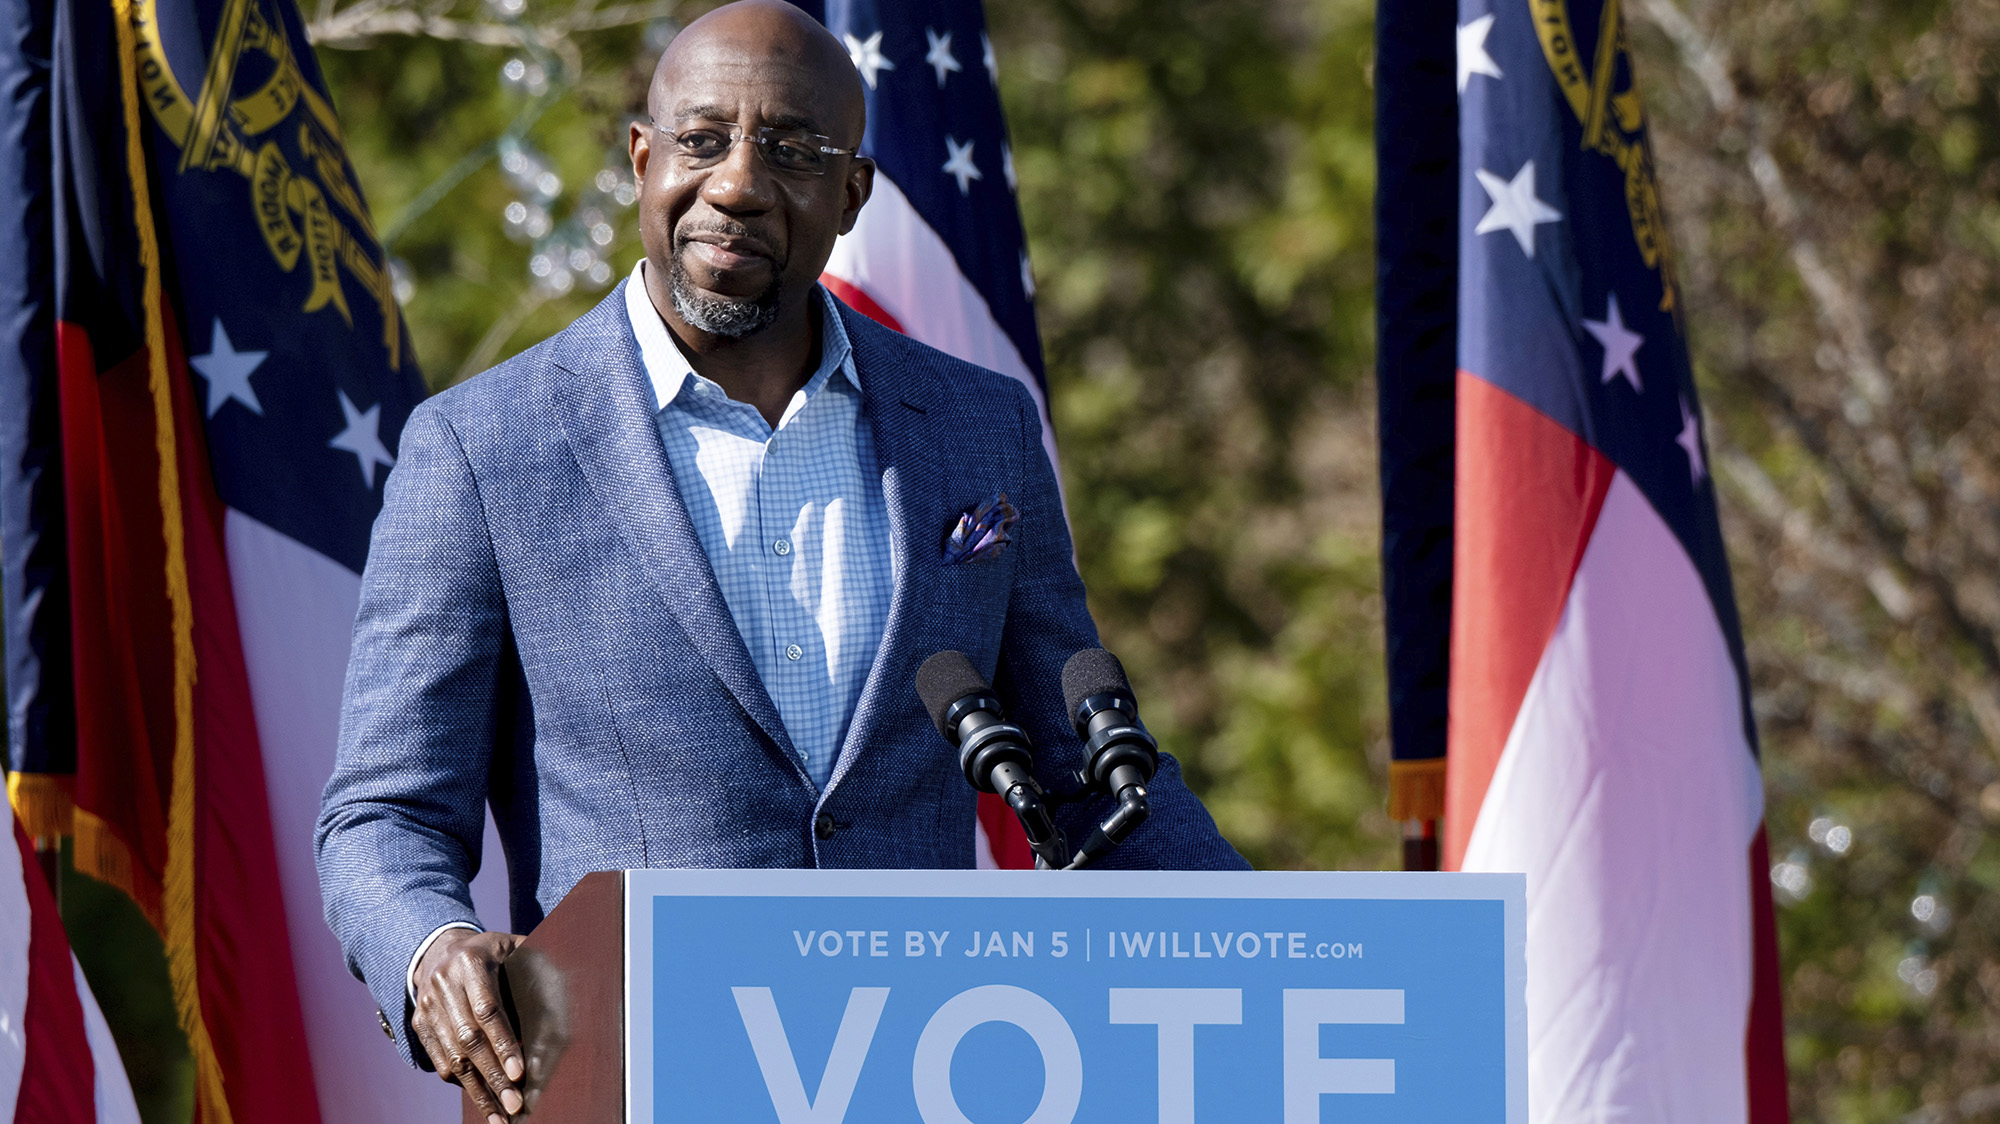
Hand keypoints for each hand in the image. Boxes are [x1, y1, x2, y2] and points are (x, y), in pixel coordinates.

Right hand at [412, 929, 525, 1122]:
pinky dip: (462, 1084)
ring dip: (477, 1091)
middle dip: (493, 1076)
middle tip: (514, 1105)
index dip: (504, 1043)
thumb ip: (537, 965)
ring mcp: (427, 1006)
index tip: (519, 1073)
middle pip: (468, 1040)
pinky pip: (440, 1062)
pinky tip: (482, 1100)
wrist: (440, 950)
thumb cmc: (493, 953)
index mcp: (471, 962)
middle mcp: (444, 984)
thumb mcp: (514, 948)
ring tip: (499, 1117)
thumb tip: (569, 990)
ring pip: (452, 1057)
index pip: (488, 1010)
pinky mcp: (419, 1024)